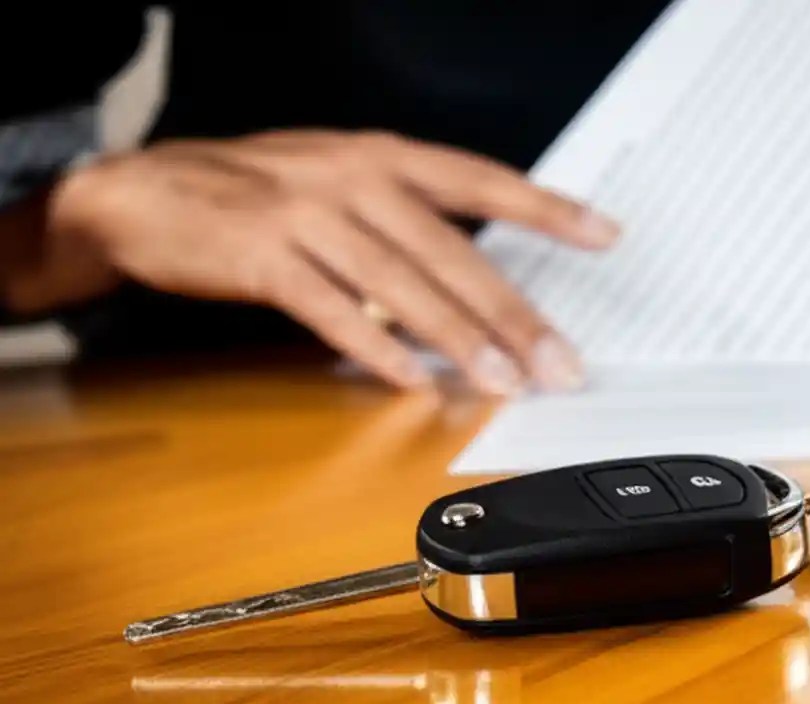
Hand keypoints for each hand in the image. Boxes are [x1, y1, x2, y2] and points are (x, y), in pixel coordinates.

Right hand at [47, 130, 618, 391]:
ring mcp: (307, 215)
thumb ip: (407, 220)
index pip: (482, 181)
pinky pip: (330, 308)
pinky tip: (411, 380)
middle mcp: (354, 178)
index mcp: (382, 157)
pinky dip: (373, 347)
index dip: (547, 209)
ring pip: (401, 282)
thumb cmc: (256, 192)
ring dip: (458, 338)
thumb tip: (477, 282)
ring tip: (503, 381)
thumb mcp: (339, 181)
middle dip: (513, 313)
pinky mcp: (262, 257)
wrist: (144, 192)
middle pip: (453, 251)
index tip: (605, 235)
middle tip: (559, 361)